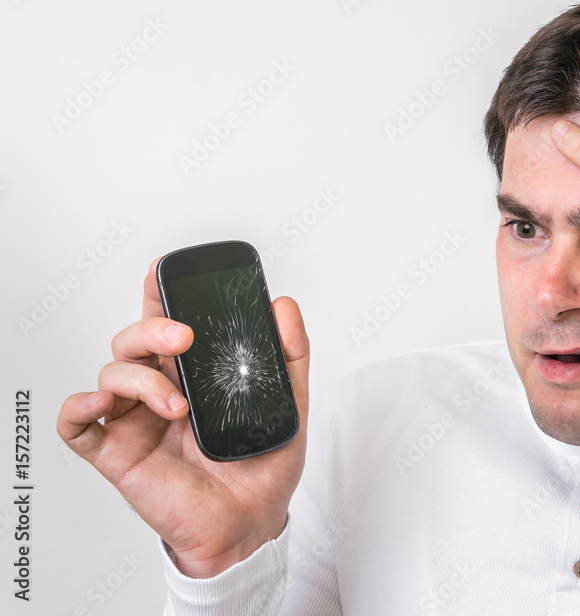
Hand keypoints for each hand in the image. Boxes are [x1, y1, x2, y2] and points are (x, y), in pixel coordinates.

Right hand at [56, 258, 309, 577]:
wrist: (252, 523)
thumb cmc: (262, 467)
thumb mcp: (288, 404)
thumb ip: (289, 355)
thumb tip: (284, 306)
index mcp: (194, 373)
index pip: (169, 322)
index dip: (160, 293)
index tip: (164, 270)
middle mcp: (159, 389)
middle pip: (135, 338)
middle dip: (153, 327)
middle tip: (185, 338)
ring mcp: (135, 420)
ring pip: (112, 372)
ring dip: (141, 379)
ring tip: (179, 406)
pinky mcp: (116, 452)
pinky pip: (76, 423)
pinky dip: (79, 406)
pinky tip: (102, 405)